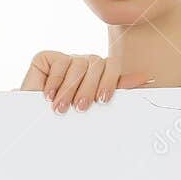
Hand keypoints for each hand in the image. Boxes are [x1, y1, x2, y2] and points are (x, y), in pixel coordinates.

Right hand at [20, 50, 151, 112]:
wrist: (32, 122)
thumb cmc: (65, 118)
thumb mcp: (93, 107)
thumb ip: (117, 90)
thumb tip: (148, 78)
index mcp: (98, 75)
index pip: (112, 67)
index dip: (111, 81)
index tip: (103, 100)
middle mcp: (84, 65)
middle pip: (97, 64)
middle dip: (89, 88)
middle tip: (81, 108)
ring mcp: (66, 59)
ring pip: (78, 65)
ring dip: (69, 90)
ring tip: (61, 108)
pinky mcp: (46, 58)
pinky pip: (58, 63)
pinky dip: (54, 81)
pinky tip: (48, 96)